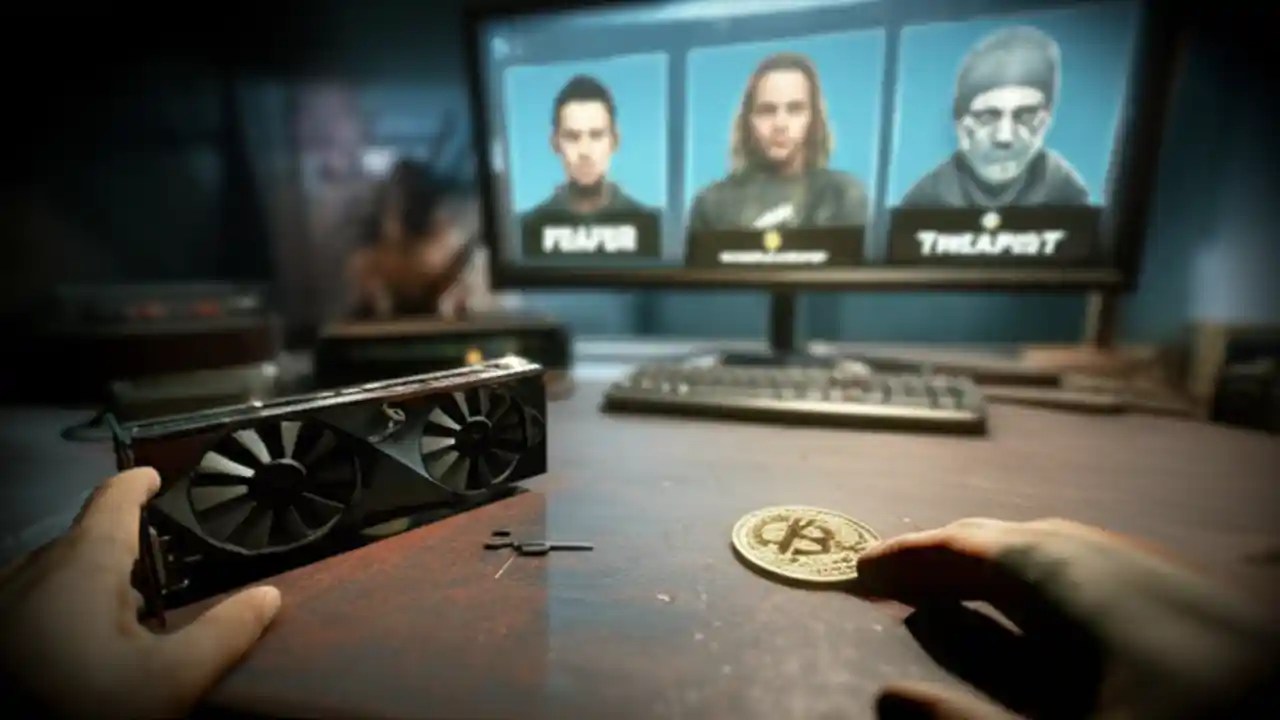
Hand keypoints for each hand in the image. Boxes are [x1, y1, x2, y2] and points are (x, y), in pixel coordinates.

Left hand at [0, 468, 281, 718]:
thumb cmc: (84, 701)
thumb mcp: (169, 680)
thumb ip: (223, 634)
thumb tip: (270, 596)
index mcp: (83, 564)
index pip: (112, 500)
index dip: (137, 484)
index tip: (154, 477)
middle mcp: (34, 570)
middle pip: (85, 540)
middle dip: (122, 547)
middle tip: (162, 570)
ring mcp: (6, 601)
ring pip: (55, 573)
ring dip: (90, 580)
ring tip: (127, 611)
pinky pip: (32, 601)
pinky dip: (63, 605)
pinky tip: (81, 645)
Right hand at [853, 518, 1279, 718]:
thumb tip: (887, 697)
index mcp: (1069, 575)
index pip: (966, 548)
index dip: (906, 557)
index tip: (855, 570)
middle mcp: (1108, 557)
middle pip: (1005, 541)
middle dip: (942, 558)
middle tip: (888, 582)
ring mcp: (1152, 573)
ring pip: (1051, 552)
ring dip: (989, 568)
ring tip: (948, 593)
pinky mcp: (1183, 599)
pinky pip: (1087, 572)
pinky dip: (1036, 586)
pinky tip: (1039, 618)